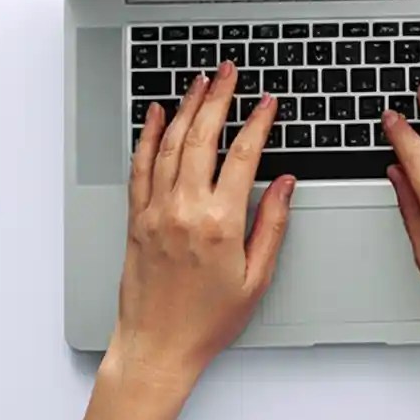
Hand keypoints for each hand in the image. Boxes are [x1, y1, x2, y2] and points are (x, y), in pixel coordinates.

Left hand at [111, 61, 295, 382]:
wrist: (158, 346)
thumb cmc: (208, 320)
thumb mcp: (258, 277)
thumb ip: (273, 223)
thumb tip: (284, 183)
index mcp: (220, 223)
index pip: (243, 156)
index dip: (258, 123)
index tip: (267, 103)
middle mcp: (184, 210)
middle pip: (202, 138)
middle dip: (218, 99)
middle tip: (229, 73)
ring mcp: (155, 212)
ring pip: (170, 144)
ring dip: (186, 108)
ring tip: (200, 82)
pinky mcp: (136, 219)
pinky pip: (141, 167)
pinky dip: (147, 136)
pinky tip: (154, 114)